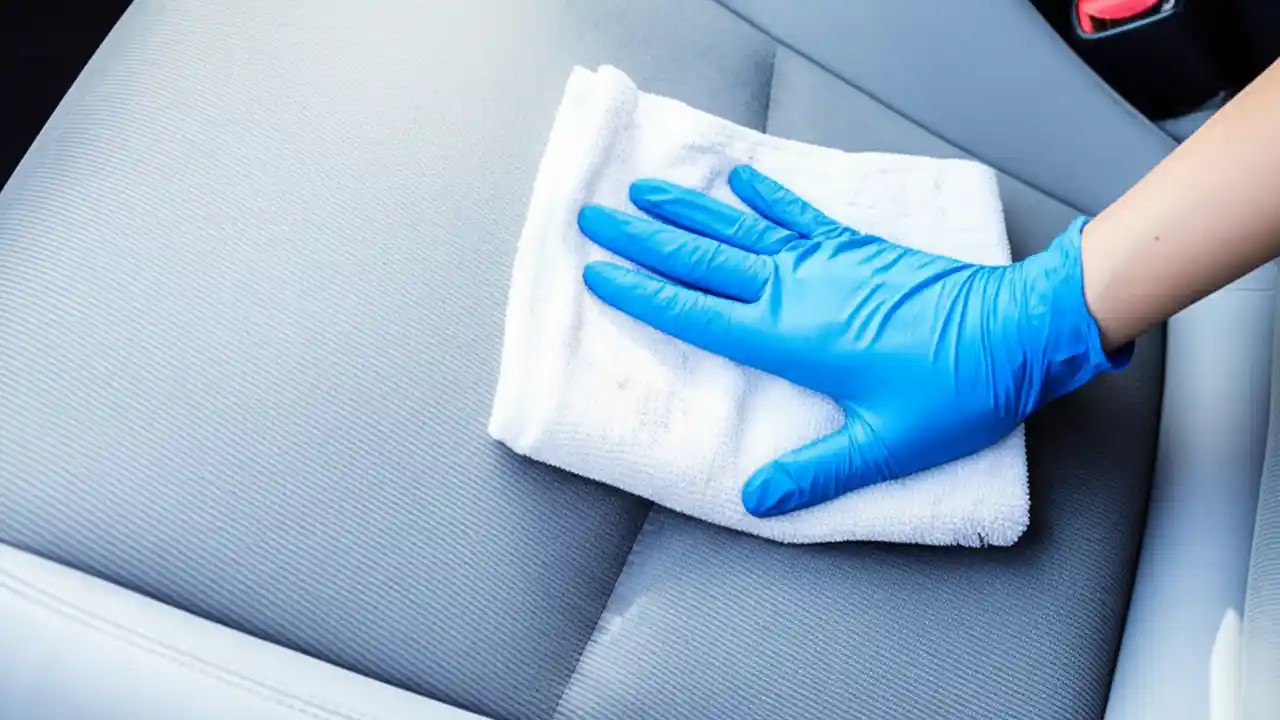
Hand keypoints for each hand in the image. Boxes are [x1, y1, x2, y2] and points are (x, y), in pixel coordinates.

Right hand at [578, 165, 1125, 516]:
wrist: (1020, 330)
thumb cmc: (957, 390)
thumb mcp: (886, 444)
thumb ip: (817, 471)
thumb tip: (757, 498)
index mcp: (793, 339)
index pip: (698, 314)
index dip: (644, 294)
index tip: (599, 273)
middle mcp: (798, 291)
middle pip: (703, 261)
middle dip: (644, 241)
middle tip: (594, 217)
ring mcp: (827, 263)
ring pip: (740, 231)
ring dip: (689, 210)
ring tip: (644, 189)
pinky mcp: (857, 250)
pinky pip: (798, 216)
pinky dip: (765, 199)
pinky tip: (738, 182)